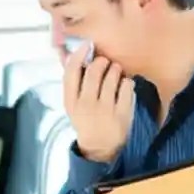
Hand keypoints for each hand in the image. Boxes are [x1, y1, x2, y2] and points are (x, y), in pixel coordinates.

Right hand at [62, 42, 134, 163]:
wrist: (99, 147)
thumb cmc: (85, 118)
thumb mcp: (72, 104)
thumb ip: (71, 81)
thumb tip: (66, 53)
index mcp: (71, 102)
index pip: (71, 72)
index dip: (78, 55)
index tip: (87, 46)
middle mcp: (86, 105)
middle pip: (95, 70)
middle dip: (102, 61)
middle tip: (106, 62)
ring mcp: (105, 110)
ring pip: (113, 75)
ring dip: (116, 69)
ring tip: (115, 73)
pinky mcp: (122, 113)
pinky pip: (127, 85)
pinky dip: (127, 81)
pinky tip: (123, 86)